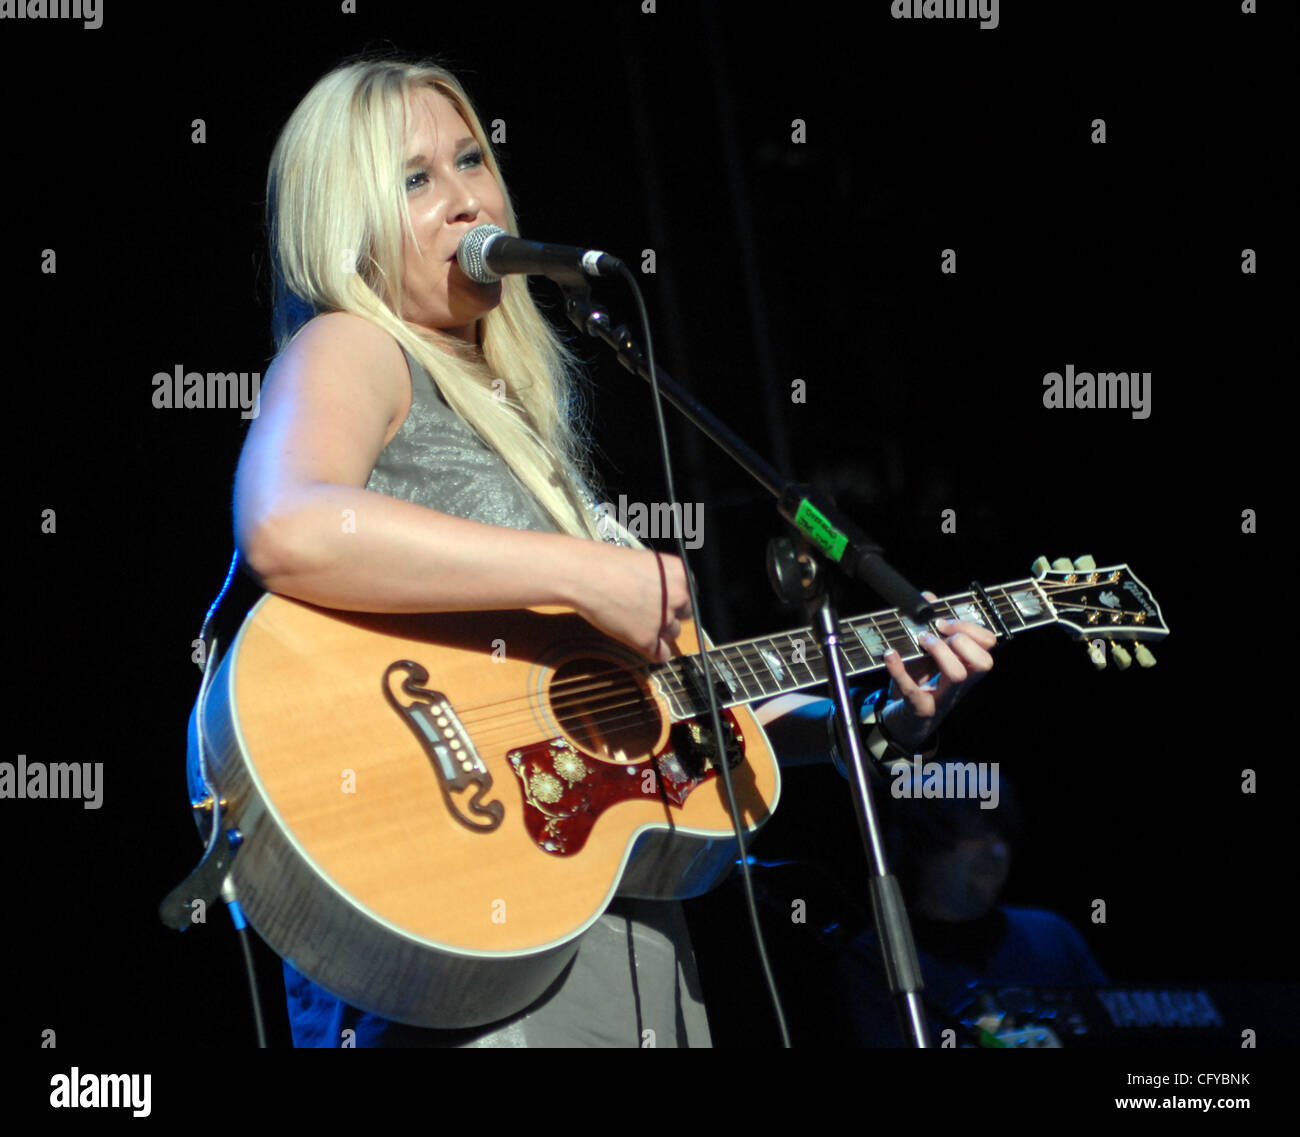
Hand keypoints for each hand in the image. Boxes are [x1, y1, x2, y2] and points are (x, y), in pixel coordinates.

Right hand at [573, 545, 691, 662]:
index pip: (689, 594)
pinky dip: (652, 652)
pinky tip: (640, 642)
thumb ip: (661, 580)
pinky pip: (660, 655)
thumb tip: (666, 595)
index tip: (663, 602)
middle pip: (684, 615)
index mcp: (679, 573)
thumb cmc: (606, 564)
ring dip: (658, 632)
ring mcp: (664, 619)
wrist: (585, 575)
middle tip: (647, 611)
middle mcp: (678, 596)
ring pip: (672, 634)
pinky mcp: (647, 639)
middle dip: (668, 615)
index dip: (674, 599)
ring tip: (635, 621)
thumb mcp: (645, 563)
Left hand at [880, 591, 995, 749]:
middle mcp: (961, 684)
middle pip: (984, 662)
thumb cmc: (920, 684)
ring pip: (958, 676)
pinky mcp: (920, 708)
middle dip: (964, 640)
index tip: (944, 620)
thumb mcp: (926, 654)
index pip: (989, 646)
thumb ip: (930, 626)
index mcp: (967, 667)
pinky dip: (900, 670)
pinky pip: (914, 691)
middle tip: (938, 632)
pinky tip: (890, 654)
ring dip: (940, 652)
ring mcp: (942, 697)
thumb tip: (928, 597)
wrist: (902, 723)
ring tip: (921, 640)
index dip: (972, 628)